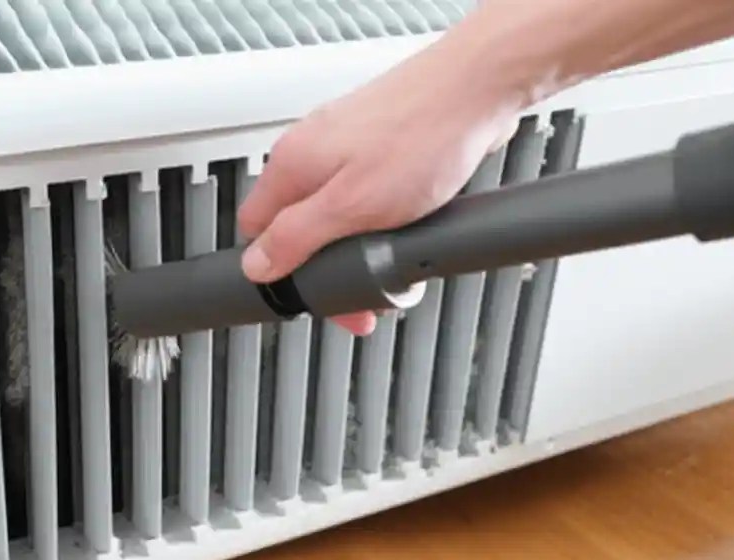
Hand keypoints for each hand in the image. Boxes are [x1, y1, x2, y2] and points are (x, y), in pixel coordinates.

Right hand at [236, 41, 523, 335]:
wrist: (479, 90)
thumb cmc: (423, 136)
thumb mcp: (351, 205)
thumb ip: (296, 238)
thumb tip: (256, 265)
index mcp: (290, 164)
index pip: (254, 230)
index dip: (277, 268)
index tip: (312, 292)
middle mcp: (311, 150)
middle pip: (296, 225)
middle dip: (329, 264)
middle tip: (363, 295)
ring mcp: (344, 145)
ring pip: (334, 212)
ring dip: (359, 245)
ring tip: (392, 257)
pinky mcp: (379, 146)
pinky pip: (366, 196)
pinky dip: (383, 220)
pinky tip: (407, 226)